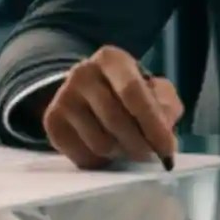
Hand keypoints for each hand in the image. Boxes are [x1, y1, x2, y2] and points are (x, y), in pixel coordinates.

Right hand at [42, 45, 183, 169]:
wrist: (88, 93)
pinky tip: (106, 147)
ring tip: (126, 145)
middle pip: (116, 120)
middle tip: (150, 154)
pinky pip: (83, 156)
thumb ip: (166, 106)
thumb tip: (164, 132)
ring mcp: (63, 97)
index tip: (167, 149)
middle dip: (140, 144)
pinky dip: (101, 161)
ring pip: (101, 143)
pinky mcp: (52, 122)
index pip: (132, 92)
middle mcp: (82, 73)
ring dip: (121, 153)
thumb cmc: (129, 92)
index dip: (152, 124)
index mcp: (111, 59)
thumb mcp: (155, 90)